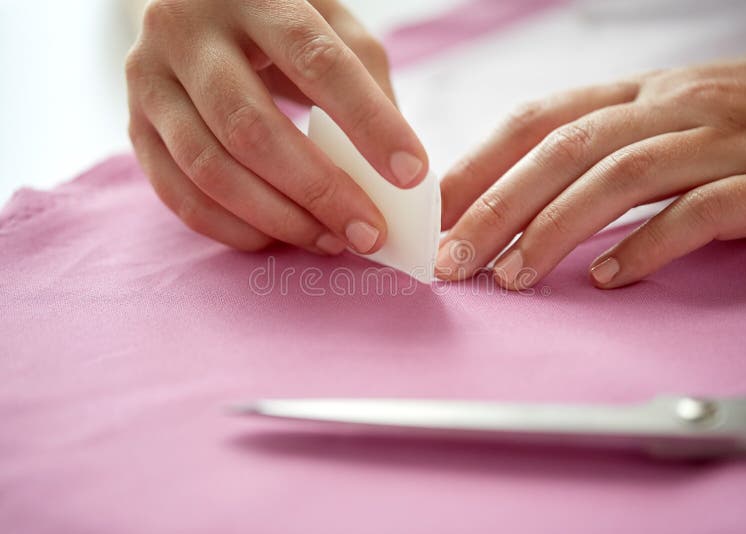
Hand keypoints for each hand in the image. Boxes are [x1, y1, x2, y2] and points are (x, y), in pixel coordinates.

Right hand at [126, 0, 427, 253]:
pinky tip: (275, 238)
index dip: (368, 122)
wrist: (196, 4)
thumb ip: (365, 84)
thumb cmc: (282, 20)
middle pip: (252, 128)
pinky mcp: (134, 124)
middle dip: (320, 191)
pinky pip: (177, 193)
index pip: (315, 61)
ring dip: (278, 218)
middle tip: (368, 233)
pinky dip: (231, 227)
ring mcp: (148, 79)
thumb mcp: (331, 25)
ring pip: (210, 168)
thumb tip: (393, 174)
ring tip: (330, 241)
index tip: (411, 174)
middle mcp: (185, 31)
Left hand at [436, 49, 745, 289]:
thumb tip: (520, 195)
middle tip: (455, 258)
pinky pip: (699, 213)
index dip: (481, 163)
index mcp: (635, 96)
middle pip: (565, 152)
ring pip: (620, 178)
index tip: (437, 211)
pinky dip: (648, 246)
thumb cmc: (743, 119)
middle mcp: (668, 110)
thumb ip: (598, 147)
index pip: (538, 120)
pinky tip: (610, 279)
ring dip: (556, 230)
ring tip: (513, 276)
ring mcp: (719, 143)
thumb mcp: (662, 116)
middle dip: (500, 205)